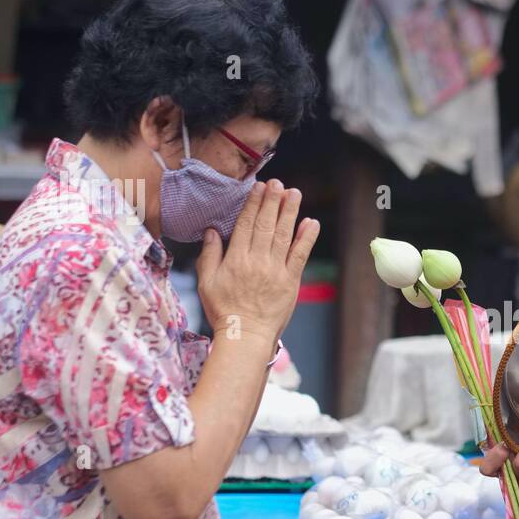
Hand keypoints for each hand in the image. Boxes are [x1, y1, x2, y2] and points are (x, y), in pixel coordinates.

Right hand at [197, 180, 319, 341]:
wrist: (246, 335)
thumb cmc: (224, 311)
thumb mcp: (206, 282)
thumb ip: (209, 255)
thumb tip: (211, 231)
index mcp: (236, 259)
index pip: (246, 224)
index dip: (253, 204)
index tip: (259, 187)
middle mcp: (257, 260)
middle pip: (266, 225)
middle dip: (272, 201)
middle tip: (278, 183)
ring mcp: (276, 270)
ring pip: (284, 235)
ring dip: (290, 212)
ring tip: (294, 194)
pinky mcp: (291, 281)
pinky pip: (300, 255)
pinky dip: (306, 238)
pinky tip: (311, 222)